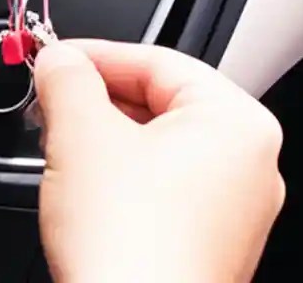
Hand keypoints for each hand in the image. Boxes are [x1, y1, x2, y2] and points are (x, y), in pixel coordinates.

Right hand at [34, 41, 283, 282]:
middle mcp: (251, 166)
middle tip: (50, 102)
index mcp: (238, 123)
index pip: (159, 60)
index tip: (56, 57)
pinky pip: (166, 193)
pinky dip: (124, 181)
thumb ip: (67, 79)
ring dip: (107, 140)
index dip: (97, 54)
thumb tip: (60, 60)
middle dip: (99, 100)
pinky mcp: (210, 247)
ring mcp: (236, 213)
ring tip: (60, 147)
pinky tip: (85, 191)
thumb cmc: (129, 247)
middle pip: (163, 104)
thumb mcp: (80, 135)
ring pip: (162, 150)